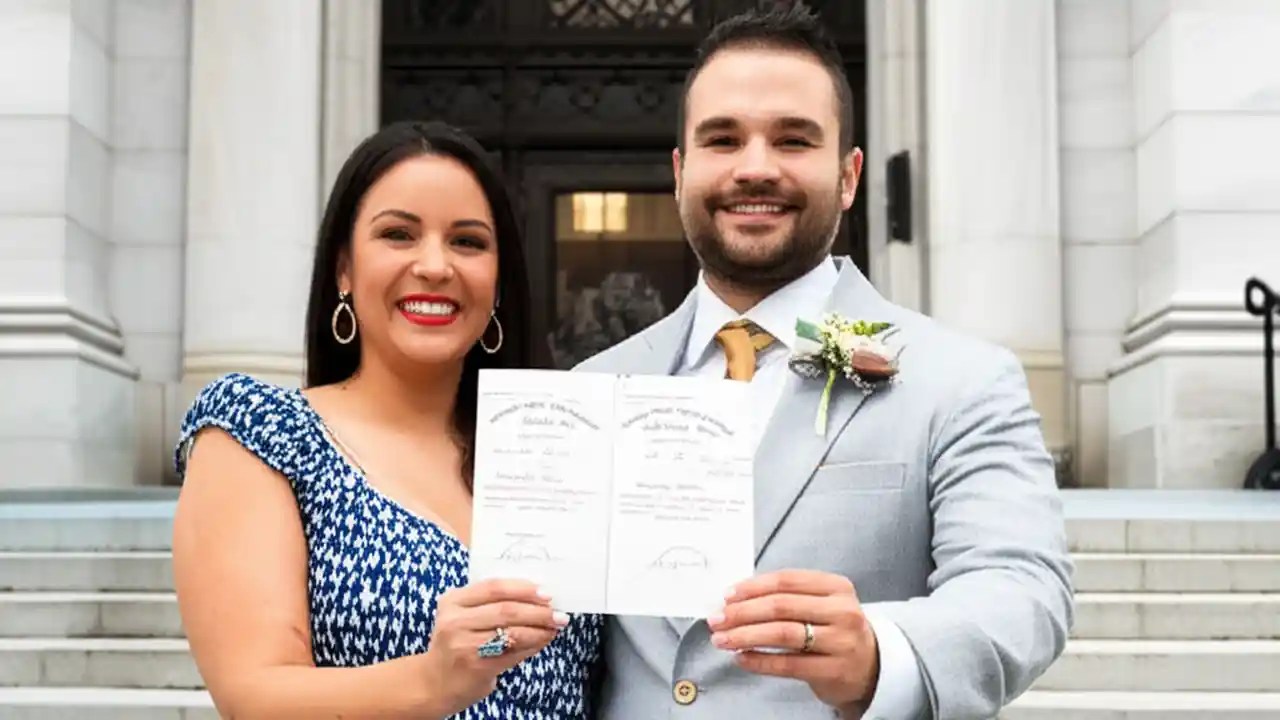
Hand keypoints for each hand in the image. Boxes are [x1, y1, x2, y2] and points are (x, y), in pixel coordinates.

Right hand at [422, 579, 568, 715]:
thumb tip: (536, 595)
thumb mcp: (461, 615)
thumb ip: (489, 603)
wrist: (434, 682)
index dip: (523, 588)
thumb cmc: (455, 642)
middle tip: (559, 613)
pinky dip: (533, 646)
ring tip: (554, 627)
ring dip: (540, 630)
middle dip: (538, 611)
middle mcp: (455, 621)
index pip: (493, 587)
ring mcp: (465, 645)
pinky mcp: (477, 667)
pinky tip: (542, 641)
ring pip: (513, 633)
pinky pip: (513, 654)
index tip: (546, 592)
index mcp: (453, 601)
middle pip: (506, 610)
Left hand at [708, 570, 878, 712]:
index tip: (726, 596)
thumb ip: (787, 596)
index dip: (752, 587)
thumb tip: (735, 599)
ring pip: (782, 634)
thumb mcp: (822, 604)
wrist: (872, 666)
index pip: (786, 581)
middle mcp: (842, 611)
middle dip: (742, 612)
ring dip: (745, 636)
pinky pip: (788, 664)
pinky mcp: (834, 670)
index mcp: (836, 586)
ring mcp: (840, 641)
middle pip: (781, 606)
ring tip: (722, 639)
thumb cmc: (835, 629)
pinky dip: (760, 660)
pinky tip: (742, 657)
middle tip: (716, 619)